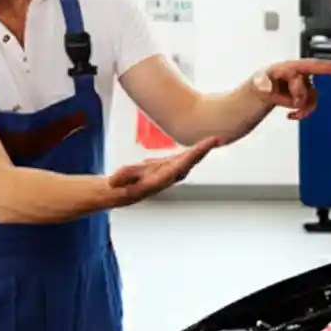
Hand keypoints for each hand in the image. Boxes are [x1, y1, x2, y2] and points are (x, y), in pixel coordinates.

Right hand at [107, 136, 222, 204]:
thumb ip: (120, 179)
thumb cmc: (123, 186)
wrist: (124, 192)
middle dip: (204, 150)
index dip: (196, 153)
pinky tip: (202, 145)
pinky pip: (185, 157)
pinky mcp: (170, 167)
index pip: (182, 163)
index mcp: (162, 177)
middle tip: (217, 138)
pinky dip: (194, 151)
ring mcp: (172, 171)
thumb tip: (114, 182)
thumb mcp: (119, 180)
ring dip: (202, 150)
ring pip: (190, 159)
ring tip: (214, 139)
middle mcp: (171, 175)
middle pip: (191, 160)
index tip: (208, 144)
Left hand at [252, 59, 330, 119]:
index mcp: (292, 67)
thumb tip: (267, 87)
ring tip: (289, 110)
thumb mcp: (258, 81)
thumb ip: (262, 82)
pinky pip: (310, 105)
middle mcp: (301, 75)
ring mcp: (304, 85)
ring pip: (312, 98)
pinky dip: (302, 113)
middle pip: (310, 88)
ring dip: (302, 107)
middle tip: (291, 101)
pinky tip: (291, 115)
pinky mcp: (304, 96)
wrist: (262, 90)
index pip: (314, 65)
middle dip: (302, 97)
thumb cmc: (262, 81)